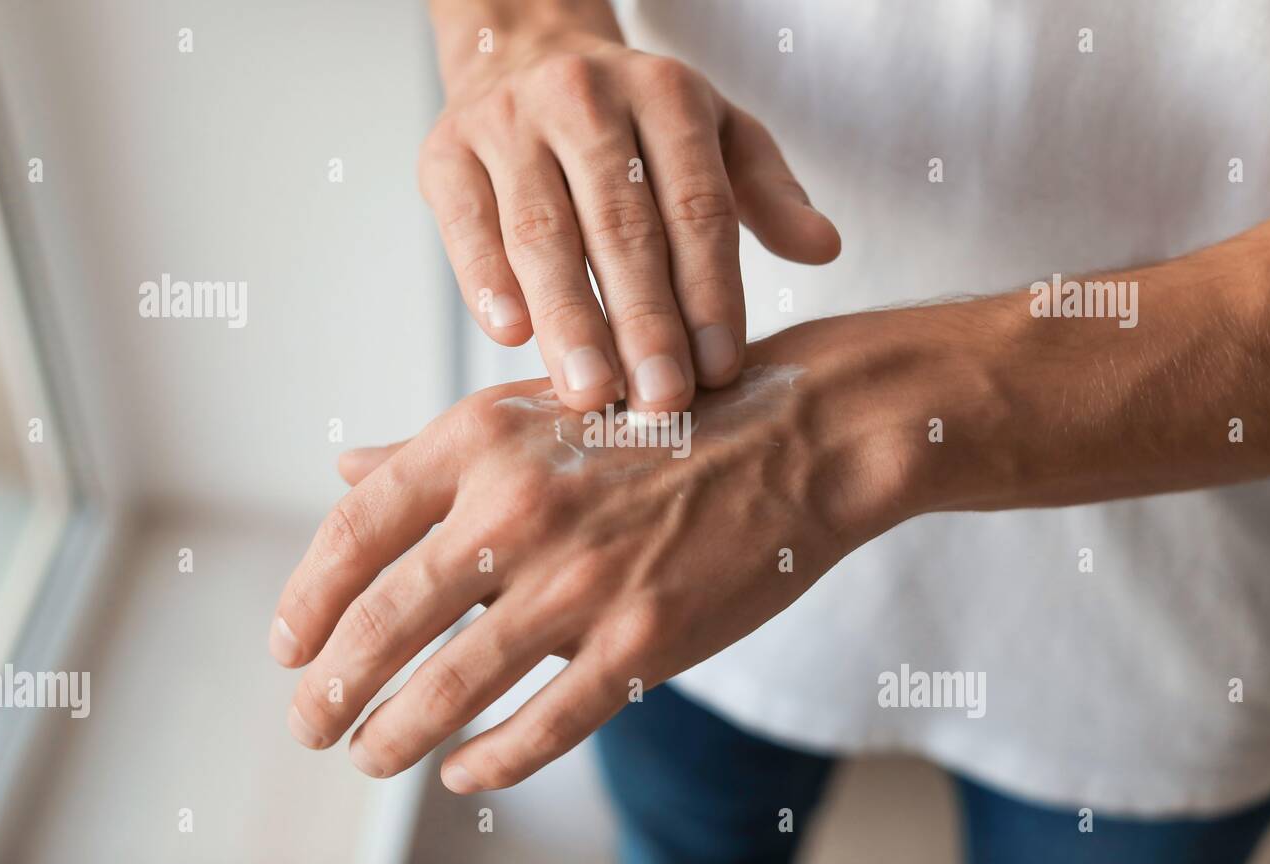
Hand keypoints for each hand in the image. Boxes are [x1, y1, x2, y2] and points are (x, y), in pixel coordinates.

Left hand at [269, 318, 910, 790]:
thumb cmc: (657, 418)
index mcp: (482, 441)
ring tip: (369, 756)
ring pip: (451, 688)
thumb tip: (344, 471)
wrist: (793, 434)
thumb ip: (436, 449)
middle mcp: (519, 508)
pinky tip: (463, 771)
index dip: (306, 601)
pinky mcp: (642, 639)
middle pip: (384, 623)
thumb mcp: (537, 407)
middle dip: (330, 691)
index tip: (287, 648)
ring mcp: (581, 579)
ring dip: (392, 737)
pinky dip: (490, 760)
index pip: (354, 531)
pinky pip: (543, 725)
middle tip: (309, 725)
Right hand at [420, 14, 840, 413]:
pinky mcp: (445, 154)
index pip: (696, 205)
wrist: (525, 57)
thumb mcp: (716, 136)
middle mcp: (585, 99)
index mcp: (666, 96)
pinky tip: (511, 337)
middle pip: (622, 225)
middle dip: (645, 321)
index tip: (722, 369)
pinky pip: (465, 223)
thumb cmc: (633, 124)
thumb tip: (824, 249)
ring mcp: (508, 123)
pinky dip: (484, 280)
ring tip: (592, 393)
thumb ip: (766, 193)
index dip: (710, 291)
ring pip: (542, 231)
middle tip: (662, 401)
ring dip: (569, 318)